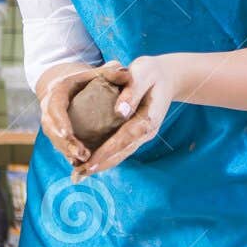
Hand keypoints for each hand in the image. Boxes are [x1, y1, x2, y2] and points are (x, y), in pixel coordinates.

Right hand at [37, 61, 126, 166]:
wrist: (74, 85)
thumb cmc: (90, 78)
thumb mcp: (100, 72)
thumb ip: (112, 72)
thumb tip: (126, 74)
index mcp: (58, 91)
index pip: (54, 107)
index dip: (60, 122)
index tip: (69, 135)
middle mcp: (49, 107)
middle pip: (51, 128)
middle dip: (65, 143)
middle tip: (82, 155)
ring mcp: (51, 122)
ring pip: (55, 140)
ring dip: (67, 152)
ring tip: (84, 161)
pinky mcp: (56, 133)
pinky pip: (60, 146)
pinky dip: (69, 155)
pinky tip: (81, 166)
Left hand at [74, 54, 181, 178]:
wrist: (168, 76)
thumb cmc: (152, 72)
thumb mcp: (143, 73)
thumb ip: (133, 91)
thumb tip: (120, 112)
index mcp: (148, 119)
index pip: (124, 139)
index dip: (106, 152)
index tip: (89, 162)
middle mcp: (146, 131)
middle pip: (122, 152)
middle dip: (100, 164)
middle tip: (78, 174)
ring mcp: (142, 134)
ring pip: (121, 154)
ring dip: (102, 164)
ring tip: (80, 172)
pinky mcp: (137, 133)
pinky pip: (121, 148)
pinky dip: (107, 156)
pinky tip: (91, 160)